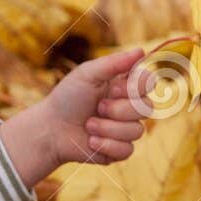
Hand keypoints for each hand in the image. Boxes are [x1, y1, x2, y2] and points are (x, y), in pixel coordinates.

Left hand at [0, 47, 148, 186]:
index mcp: (125, 85)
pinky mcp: (120, 150)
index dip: (136, 86)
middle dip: (118, 109)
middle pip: (147, 108)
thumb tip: (141, 50)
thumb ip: (114, 63)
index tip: (112, 88)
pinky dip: (106, 145)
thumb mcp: (87, 74)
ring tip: (88, 125)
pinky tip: (91, 141)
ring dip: (108, 128)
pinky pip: (127, 150)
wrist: (51, 128)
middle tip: (98, 107)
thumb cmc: (67, 97)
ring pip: (137, 131)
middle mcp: (129, 107)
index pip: (149, 82)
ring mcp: (126, 129)